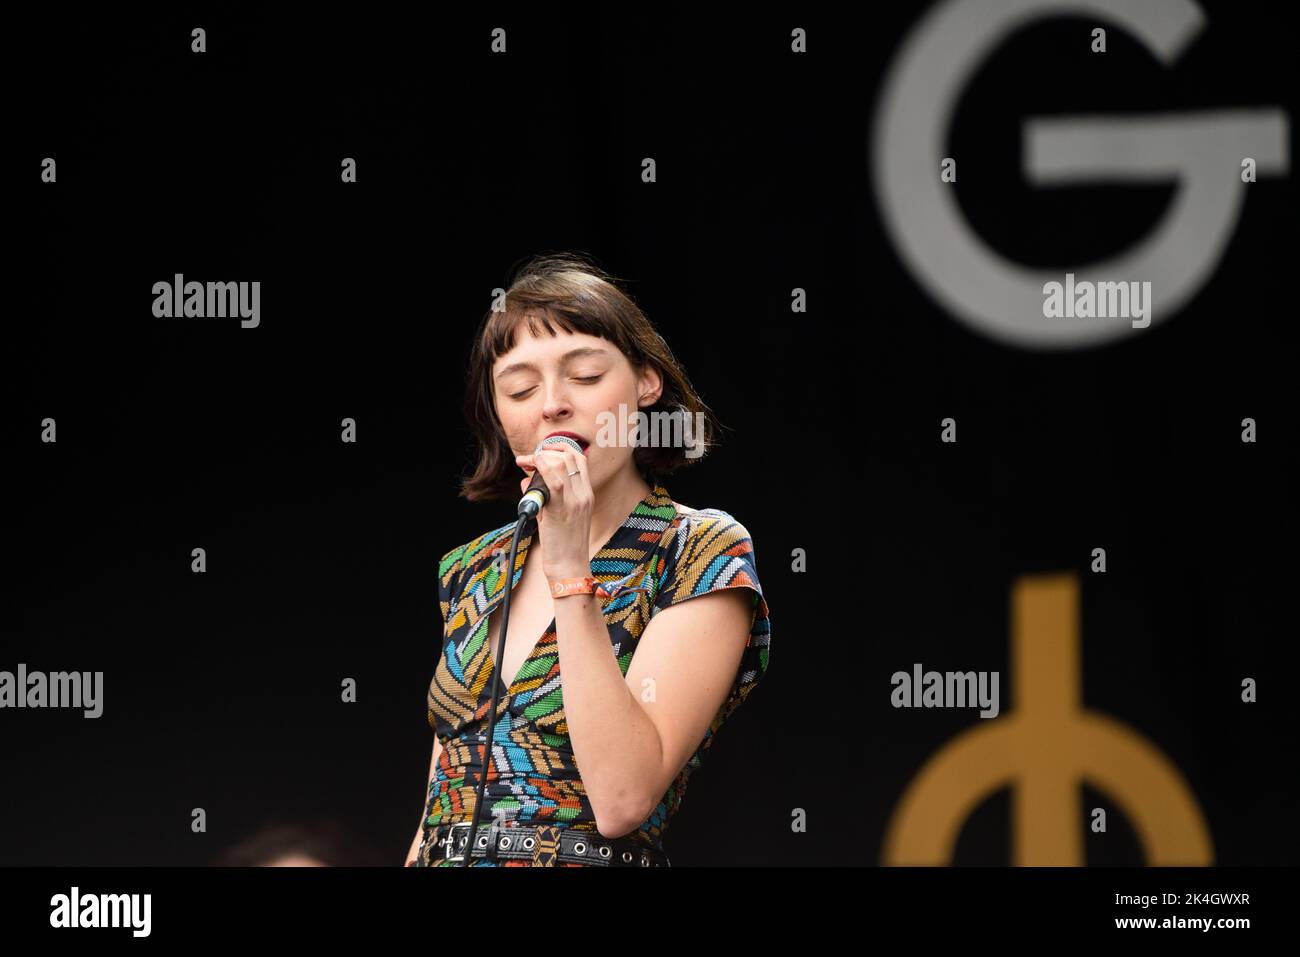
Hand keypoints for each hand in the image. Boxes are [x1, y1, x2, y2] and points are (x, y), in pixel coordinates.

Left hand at [516, 443, 592, 578]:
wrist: (569, 567)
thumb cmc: (562, 545)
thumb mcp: (555, 515)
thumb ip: (544, 496)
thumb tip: (526, 481)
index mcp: (587, 495)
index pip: (579, 459)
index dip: (560, 448)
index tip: (543, 451)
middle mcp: (584, 495)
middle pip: (570, 456)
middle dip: (547, 449)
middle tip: (528, 458)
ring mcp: (575, 502)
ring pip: (562, 463)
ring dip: (540, 457)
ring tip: (525, 461)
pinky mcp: (562, 510)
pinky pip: (554, 481)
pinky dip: (541, 468)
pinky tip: (529, 466)